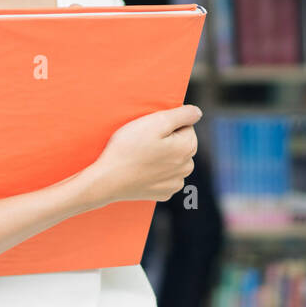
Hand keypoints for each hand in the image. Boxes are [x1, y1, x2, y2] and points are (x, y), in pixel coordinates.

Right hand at [82, 104, 202, 205]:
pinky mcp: (163, 193)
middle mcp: (187, 167)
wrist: (107, 180)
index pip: (186, 125)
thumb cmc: (129, 148)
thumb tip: (197, 113)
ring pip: (174, 160)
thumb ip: (182, 114)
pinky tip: (141, 170)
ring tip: (141, 156)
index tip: (150, 130)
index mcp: (188, 147)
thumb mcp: (156, 122)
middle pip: (181, 143)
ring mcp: (175, 183)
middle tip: (144, 141)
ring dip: (162, 155)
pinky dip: (156, 172)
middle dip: (167, 139)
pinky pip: (165, 176)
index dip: (167, 124)